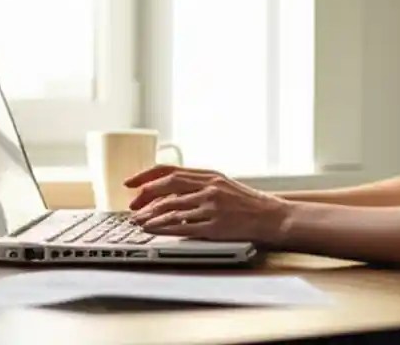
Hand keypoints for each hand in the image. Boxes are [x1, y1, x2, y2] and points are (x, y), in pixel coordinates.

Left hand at [122, 165, 289, 243]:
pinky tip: (153, 230)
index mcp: (208, 175)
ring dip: (149, 215)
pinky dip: (163, 228)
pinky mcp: (215, 225)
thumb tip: (167, 190)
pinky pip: (182, 226)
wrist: (270, 215)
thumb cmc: (245, 202)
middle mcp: (209, 187)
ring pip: (172, 207)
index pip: (170, 170)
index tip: (130, 183)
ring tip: (137, 221)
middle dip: (145, 195)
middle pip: (168, 185)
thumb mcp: (221, 185)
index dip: (146, 175)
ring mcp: (212, 206)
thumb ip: (197, 185)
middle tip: (132, 205)